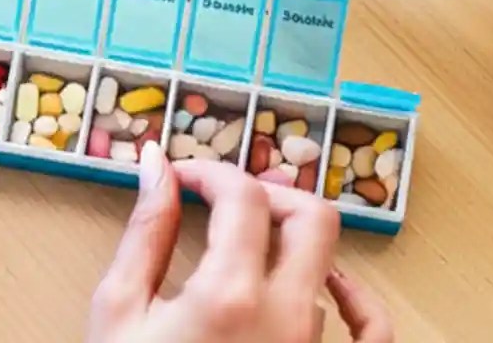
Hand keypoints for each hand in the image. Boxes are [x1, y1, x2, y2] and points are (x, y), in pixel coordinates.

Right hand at [88, 142, 392, 341]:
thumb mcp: (120, 311)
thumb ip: (146, 231)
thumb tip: (157, 166)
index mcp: (229, 293)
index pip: (242, 194)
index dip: (212, 171)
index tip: (185, 178)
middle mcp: (286, 316)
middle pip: (309, 216)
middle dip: (267, 193)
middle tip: (226, 201)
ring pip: (330, 265)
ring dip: (291, 240)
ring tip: (249, 243)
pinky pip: (373, 331)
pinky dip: (358, 298)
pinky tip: (332, 283)